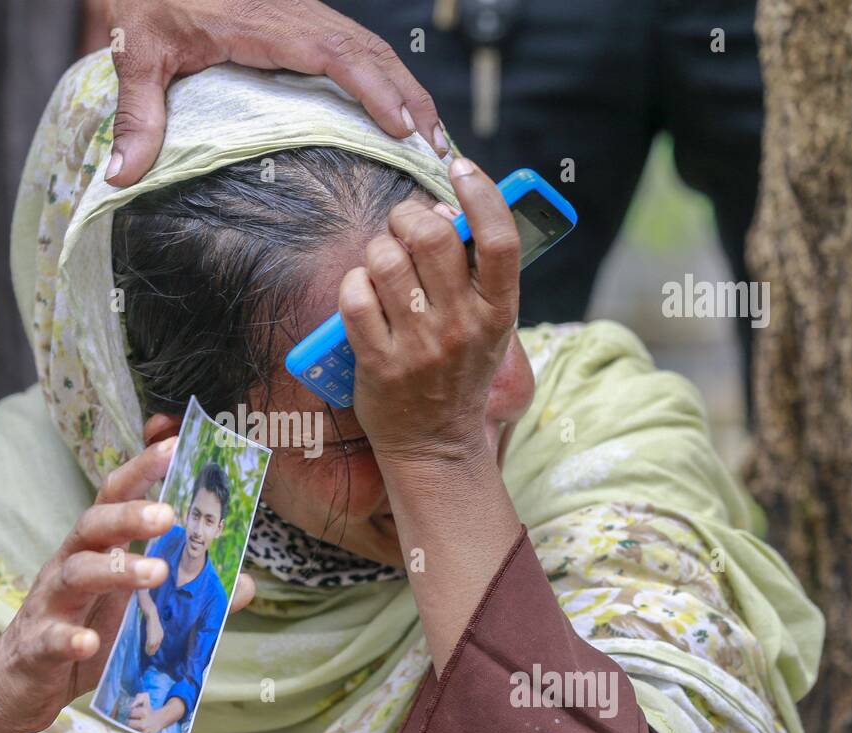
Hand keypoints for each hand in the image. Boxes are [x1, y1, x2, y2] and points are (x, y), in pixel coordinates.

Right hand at [0, 440, 254, 732]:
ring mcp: (51, 604)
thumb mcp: (141, 616)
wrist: (21, 688)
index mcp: (97, 550)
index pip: (116, 498)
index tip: (173, 445)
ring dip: (116, 570)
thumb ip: (190, 597)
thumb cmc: (86, 638)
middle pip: (93, 525)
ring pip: (76, 574)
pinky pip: (52, 638)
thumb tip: (246, 583)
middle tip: (168, 514)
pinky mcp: (37, 646)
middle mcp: (70, 566)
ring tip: (155, 573)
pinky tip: (89, 642)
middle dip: (129, 514)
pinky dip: (71, 638)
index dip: (141, 470)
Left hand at [93, 0, 446, 185]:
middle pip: (371, 53)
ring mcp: (303, 16)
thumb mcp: (135, 51)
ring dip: (407, 91)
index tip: (402, 126)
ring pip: (372, 49)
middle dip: (411, 100)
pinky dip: (386, 81)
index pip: (335, 54)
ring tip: (435, 140)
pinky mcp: (302, 22)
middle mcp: (295, 15)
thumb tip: (122, 177)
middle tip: (439, 151)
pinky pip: (357, 50)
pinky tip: (401, 112)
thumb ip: (136, 115)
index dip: (374, 89)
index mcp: (264, 23)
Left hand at [338, 158, 519, 469]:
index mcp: (499, 311)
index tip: (459, 168)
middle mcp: (462, 325)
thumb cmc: (458, 373)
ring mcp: (419, 346)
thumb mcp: (486, 326)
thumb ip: (473, 273)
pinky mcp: (380, 363)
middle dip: (408, 216)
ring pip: (385, 261)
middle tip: (403, 225)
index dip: (481, 192)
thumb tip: (444, 212)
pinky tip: (362, 293)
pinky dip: (353, 285)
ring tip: (381, 266)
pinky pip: (354, 298)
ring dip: (376, 250)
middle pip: (433, 237)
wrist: (436, 446)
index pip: (499, 238)